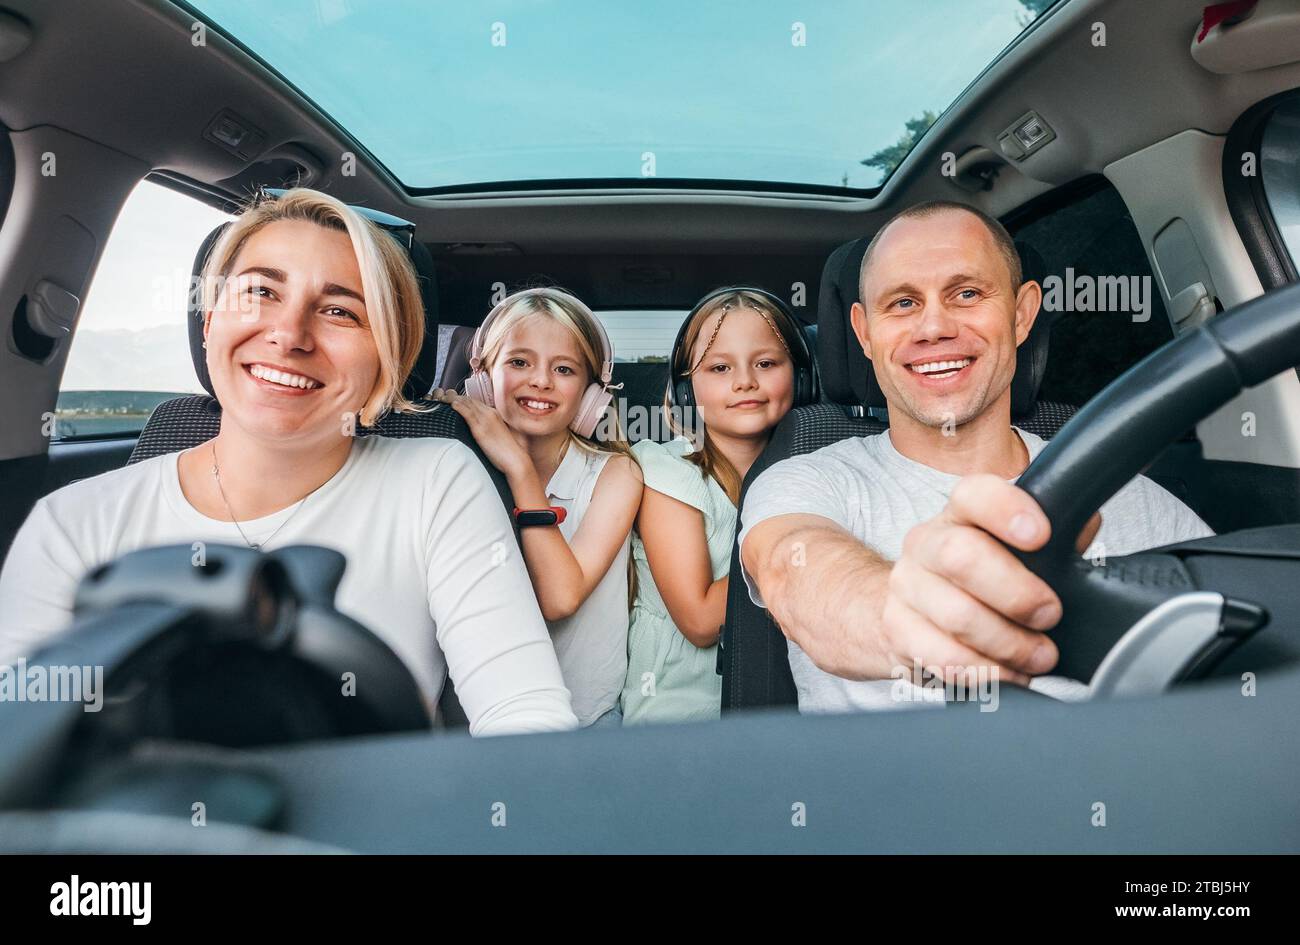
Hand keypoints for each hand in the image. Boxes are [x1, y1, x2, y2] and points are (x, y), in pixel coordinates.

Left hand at [431, 387, 529, 478]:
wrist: (514, 460)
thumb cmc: (506, 452)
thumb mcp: (496, 436)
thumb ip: (486, 430)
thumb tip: (478, 432)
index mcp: (493, 414)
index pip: (474, 402)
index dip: (461, 399)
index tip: (450, 399)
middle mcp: (489, 413)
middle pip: (469, 400)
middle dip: (454, 396)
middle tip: (441, 395)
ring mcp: (485, 420)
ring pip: (467, 404)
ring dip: (452, 399)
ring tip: (440, 398)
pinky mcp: (481, 429)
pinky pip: (468, 414)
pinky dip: (459, 407)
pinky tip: (451, 405)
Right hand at [881, 475, 1099, 686]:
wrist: (916, 608)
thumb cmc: (984, 577)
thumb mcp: (1021, 549)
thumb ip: (1056, 535)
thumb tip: (1083, 524)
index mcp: (960, 514)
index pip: (974, 495)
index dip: (1007, 511)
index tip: (1041, 536)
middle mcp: (925, 543)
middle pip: (960, 557)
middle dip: (1017, 594)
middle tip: (1050, 616)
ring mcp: (906, 587)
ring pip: (957, 616)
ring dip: (1009, 644)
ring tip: (1038, 656)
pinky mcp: (897, 631)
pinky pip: (943, 658)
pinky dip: (985, 672)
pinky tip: (1008, 673)